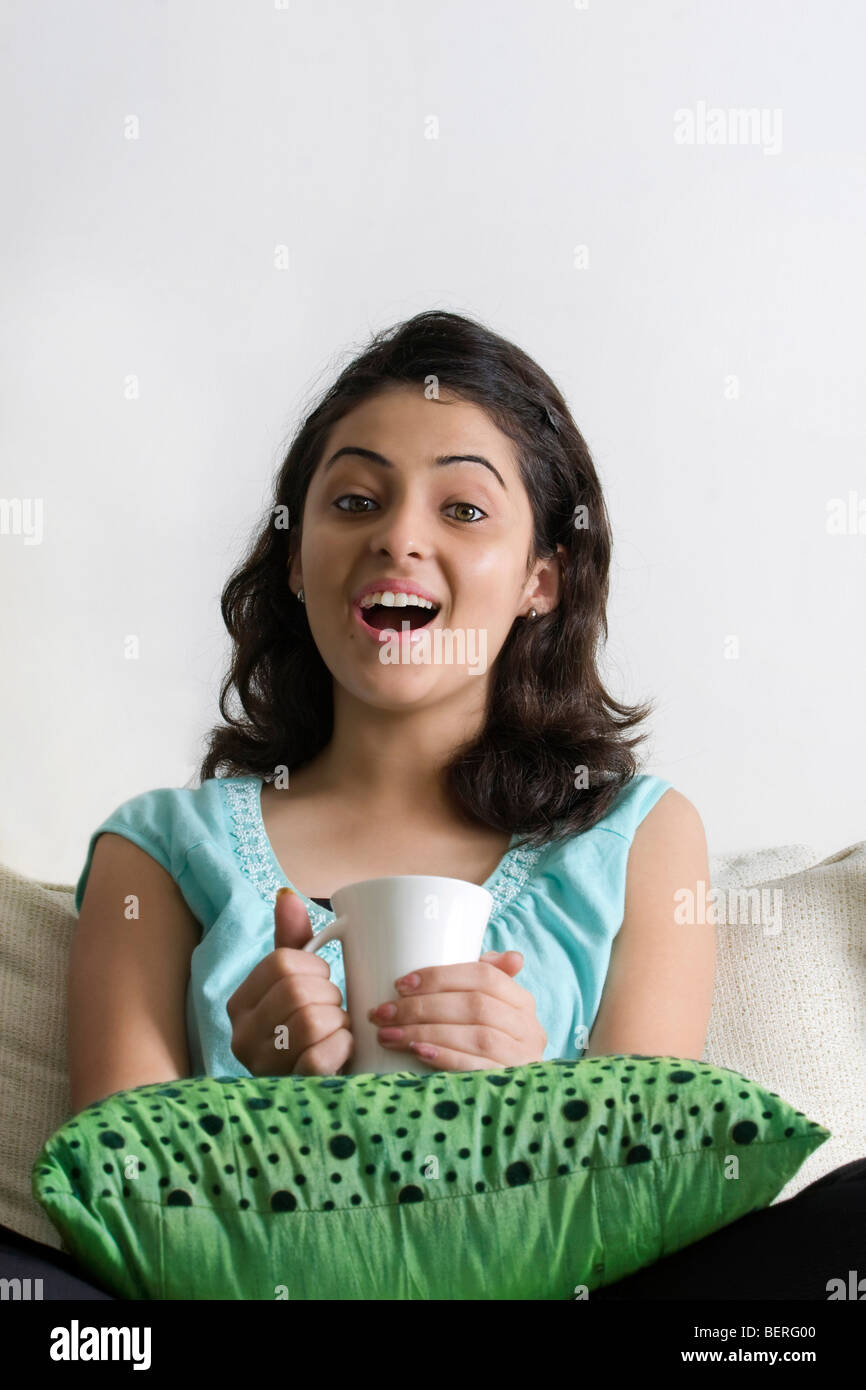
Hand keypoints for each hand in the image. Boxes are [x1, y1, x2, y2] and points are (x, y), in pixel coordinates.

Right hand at [226, 888, 353, 1075]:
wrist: (320, 1087)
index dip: (314, 967)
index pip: (281, 963)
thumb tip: (286, 896)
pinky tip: (342, 1050)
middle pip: (297, 991)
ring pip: (311, 1021)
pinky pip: (321, 1056)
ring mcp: (262, 1067)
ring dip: (339, 1022)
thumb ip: (291, 940)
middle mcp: (241, 1036)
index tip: (323, 980)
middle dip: (329, 996)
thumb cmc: (309, 1027)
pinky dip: (342, 1048)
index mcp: (239, 1003)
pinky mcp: (289, 1088)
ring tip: (337, 1030)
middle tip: (334, 1009)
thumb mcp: (296, 983)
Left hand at [366, 951, 546, 1070]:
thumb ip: (484, 983)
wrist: (511, 1104)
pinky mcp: (509, 1085)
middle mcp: (528, 1028)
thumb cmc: (490, 1046)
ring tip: (388, 1034)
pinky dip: (446, 1057)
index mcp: (521, 1001)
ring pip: (475, 1036)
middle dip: (422, 1007)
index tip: (400, 984)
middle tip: (383, 1012)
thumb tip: (493, 954)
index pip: (485, 976)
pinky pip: (478, 1067)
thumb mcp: (489, 1012)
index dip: (441, 977)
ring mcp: (521, 1058)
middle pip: (475, 1006)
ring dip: (425, 1032)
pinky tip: (417, 1053)